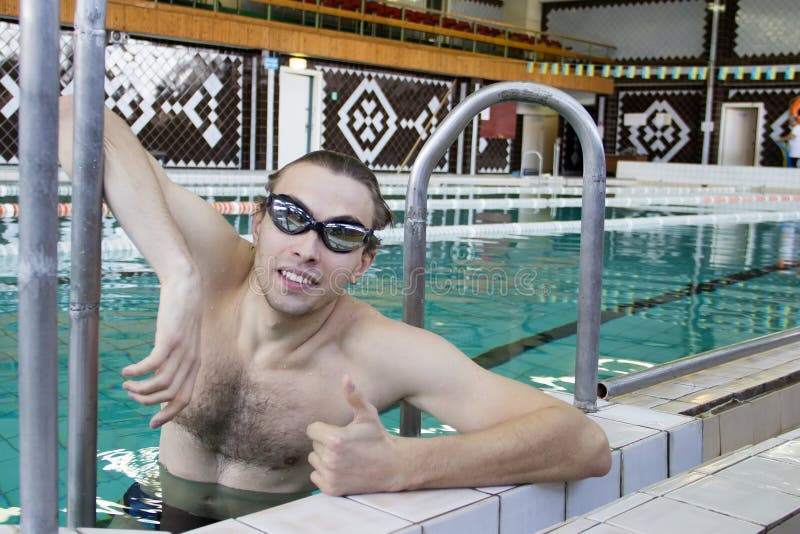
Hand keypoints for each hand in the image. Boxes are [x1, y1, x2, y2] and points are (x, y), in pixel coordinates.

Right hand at [122, 270, 201, 428]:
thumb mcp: (180, 343)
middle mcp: (191, 361)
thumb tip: (158, 379)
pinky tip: (126, 370)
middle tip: (131, 394)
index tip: (151, 423)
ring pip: (160, 384)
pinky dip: (137, 372)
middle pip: (170, 395)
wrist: (187, 288)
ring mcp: (182, 350)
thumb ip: (173, 362)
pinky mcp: (170, 339)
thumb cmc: (180, 316)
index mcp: (195, 365)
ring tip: (126, 384)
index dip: (169, 414)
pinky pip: (152, 365)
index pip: (185, 399)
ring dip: (140, 388)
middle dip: (148, 402)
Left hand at [306, 376, 402, 495]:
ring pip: (314, 460)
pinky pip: (315, 477)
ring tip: (345, 457)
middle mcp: (330, 458)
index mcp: (334, 439)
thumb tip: (345, 377)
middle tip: (347, 445)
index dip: (325, 429)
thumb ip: (353, 396)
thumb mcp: (367, 415)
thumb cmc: (378, 438)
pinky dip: (326, 473)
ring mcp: (330, 475)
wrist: (392, 467)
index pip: (312, 430)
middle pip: (314, 445)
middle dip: (326, 443)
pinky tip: (342, 469)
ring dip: (325, 458)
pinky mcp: (331, 489)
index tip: (340, 432)